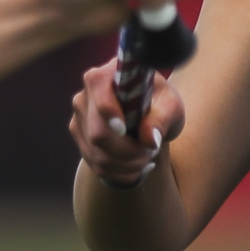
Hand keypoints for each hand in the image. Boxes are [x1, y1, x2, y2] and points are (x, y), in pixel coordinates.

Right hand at [71, 58, 185, 186]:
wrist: (148, 109)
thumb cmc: (160, 102)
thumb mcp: (171, 106)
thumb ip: (162, 119)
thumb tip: (148, 139)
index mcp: (103, 77)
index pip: (101, 102)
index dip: (111, 119)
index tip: (126, 130)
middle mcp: (84, 96)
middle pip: (98, 134)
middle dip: (128, 152)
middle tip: (151, 152)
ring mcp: (78, 119)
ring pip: (97, 155)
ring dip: (127, 165)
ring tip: (147, 158)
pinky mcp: (80, 139)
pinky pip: (95, 165)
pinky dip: (120, 173)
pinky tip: (137, 167)